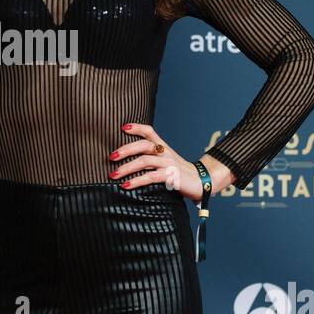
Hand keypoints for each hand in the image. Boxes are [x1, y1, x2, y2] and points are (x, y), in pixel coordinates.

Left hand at [110, 123, 230, 202]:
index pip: (149, 132)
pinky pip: (151, 177)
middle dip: (125, 150)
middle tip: (111, 157)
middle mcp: (165, 152)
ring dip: (126, 168)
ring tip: (113, 175)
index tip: (122, 127)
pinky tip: (126, 185)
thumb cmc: (180, 174)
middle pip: (143, 145)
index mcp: (163, 147)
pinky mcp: (171, 176)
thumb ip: (151, 159)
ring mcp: (169, 163)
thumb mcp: (165, 162)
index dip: (136, 127)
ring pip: (144, 161)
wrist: (202, 182)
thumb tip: (127, 163)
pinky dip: (136, 181)